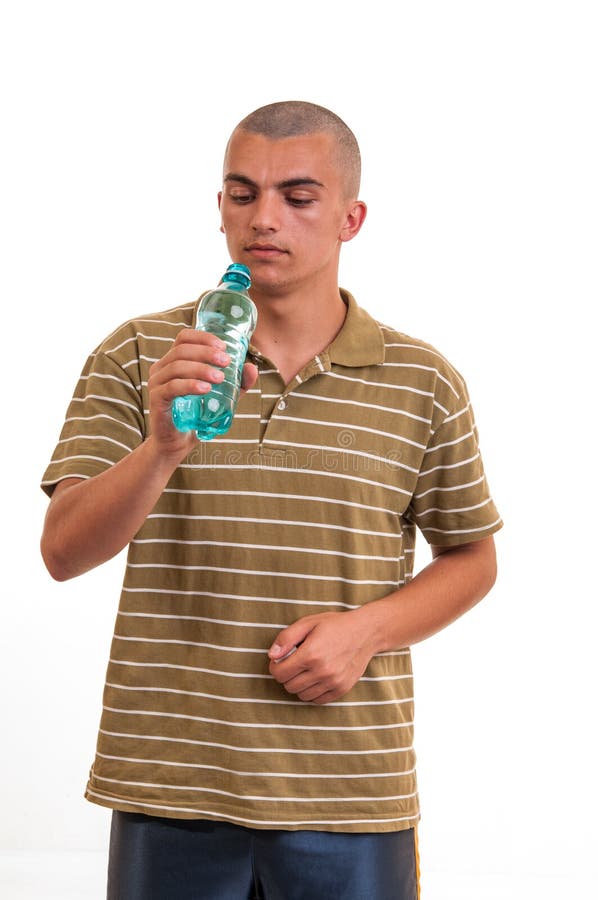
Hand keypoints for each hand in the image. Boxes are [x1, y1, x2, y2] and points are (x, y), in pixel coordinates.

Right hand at [147, 329, 257, 457]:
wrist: (177, 443)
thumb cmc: (196, 415)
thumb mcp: (222, 397)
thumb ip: (237, 383)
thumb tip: (251, 367)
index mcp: (174, 361)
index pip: (184, 337)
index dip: (204, 338)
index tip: (223, 347)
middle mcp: (162, 368)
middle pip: (182, 350)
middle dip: (206, 353)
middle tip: (226, 363)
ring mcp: (157, 383)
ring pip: (176, 366)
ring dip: (200, 369)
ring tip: (219, 378)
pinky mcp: (156, 400)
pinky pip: (171, 387)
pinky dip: (189, 385)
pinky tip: (205, 389)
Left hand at [268, 610, 376, 704]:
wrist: (366, 632)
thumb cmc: (335, 625)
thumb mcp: (308, 623)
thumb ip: (286, 638)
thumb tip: (272, 656)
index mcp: (311, 654)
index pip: (279, 674)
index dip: (275, 667)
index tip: (281, 660)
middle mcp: (322, 671)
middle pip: (289, 686)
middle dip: (287, 676)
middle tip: (294, 663)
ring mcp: (333, 682)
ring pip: (302, 695)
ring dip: (299, 685)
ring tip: (306, 670)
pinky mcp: (342, 689)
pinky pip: (317, 700)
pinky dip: (312, 692)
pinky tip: (316, 678)